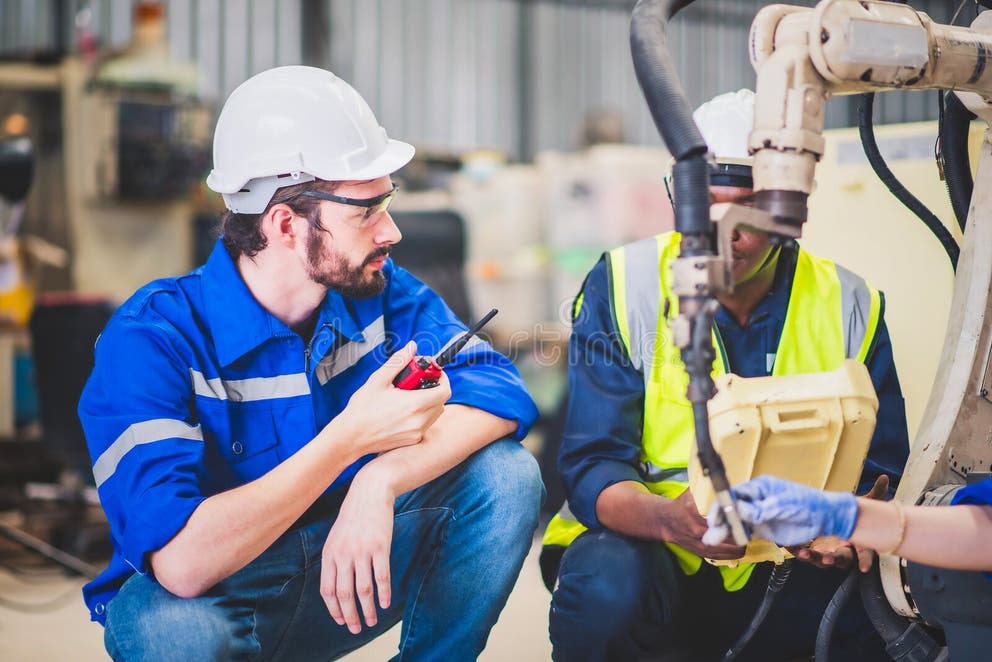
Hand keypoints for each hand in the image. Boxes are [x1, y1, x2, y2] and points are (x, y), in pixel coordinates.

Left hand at [319, 472, 394, 633]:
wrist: (370, 492)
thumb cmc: (354, 516)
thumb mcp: (336, 537)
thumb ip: (335, 559)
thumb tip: (336, 585)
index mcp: (330, 554)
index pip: (327, 590)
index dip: (333, 609)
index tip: (340, 621)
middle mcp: (343, 555)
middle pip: (344, 594)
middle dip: (350, 616)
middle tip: (356, 629)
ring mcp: (362, 552)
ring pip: (363, 590)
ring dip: (367, 610)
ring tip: (372, 622)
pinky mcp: (380, 547)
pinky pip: (381, 577)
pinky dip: (383, 593)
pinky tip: (386, 603)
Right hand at [338, 341, 449, 454]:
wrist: (350, 437)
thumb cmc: (362, 409)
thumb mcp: (378, 380)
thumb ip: (398, 362)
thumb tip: (411, 348)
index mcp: (414, 404)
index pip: (444, 390)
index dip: (442, 378)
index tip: (433, 373)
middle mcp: (419, 421)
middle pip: (441, 401)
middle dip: (434, 388)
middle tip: (417, 382)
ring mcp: (416, 433)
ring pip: (435, 413)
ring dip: (428, 402)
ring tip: (408, 396)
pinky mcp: (412, 440)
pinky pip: (426, 424)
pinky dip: (421, 415)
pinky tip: (403, 410)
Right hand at [661, 490, 746, 559]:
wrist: (667, 523)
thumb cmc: (682, 505)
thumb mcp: (691, 493)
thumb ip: (706, 490)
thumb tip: (725, 483)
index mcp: (694, 511)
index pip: (722, 516)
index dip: (736, 515)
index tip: (743, 512)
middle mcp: (698, 530)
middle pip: (731, 534)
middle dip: (743, 529)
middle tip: (748, 522)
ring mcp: (702, 544)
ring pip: (732, 548)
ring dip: (742, 541)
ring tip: (744, 532)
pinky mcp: (704, 553)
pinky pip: (727, 556)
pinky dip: (736, 550)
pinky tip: (738, 542)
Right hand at [703, 475, 858, 547]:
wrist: (826, 518)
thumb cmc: (807, 504)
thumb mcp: (784, 505)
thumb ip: (761, 509)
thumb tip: (739, 509)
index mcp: (759, 488)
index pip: (735, 494)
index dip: (724, 504)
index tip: (716, 515)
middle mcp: (755, 500)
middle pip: (732, 508)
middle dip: (720, 519)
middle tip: (710, 532)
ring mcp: (758, 514)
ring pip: (736, 521)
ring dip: (724, 529)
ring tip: (710, 540)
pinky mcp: (763, 528)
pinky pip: (745, 531)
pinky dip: (735, 536)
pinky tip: (725, 541)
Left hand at [791, 476, 887, 568]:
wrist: (838, 522)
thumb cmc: (853, 518)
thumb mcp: (864, 506)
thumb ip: (875, 494)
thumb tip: (884, 478)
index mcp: (859, 544)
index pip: (866, 554)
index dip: (865, 561)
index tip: (864, 568)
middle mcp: (844, 552)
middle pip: (841, 560)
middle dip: (833, 560)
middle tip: (827, 558)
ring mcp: (828, 553)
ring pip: (821, 561)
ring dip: (811, 557)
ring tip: (803, 552)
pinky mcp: (814, 551)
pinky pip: (805, 554)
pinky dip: (796, 549)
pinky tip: (788, 544)